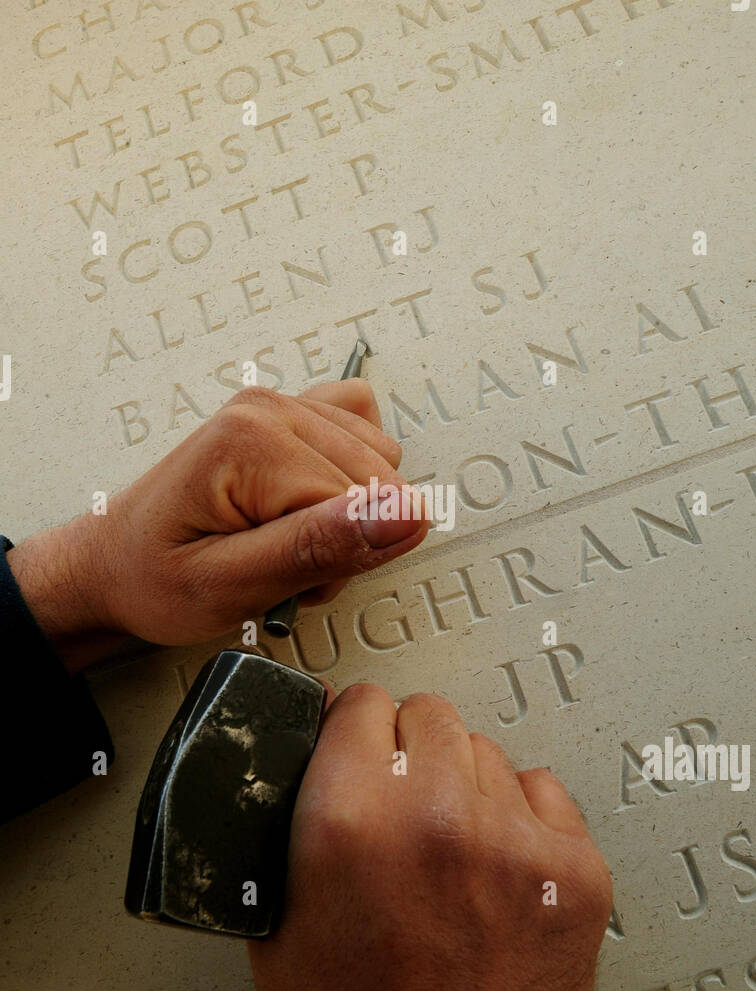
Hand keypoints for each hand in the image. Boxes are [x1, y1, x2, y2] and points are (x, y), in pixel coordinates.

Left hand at [7, 383, 427, 671]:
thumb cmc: (154, 577)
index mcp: (253, 438)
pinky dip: (349, 482)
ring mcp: (282, 406)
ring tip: (281, 542)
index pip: (363, 505)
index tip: (281, 580)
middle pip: (378, 483)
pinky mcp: (293, 414)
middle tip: (277, 567)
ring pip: (380, 467)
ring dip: (344, 519)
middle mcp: (271, 408)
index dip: (334, 563)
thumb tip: (406, 514)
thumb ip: (320, 547)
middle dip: (342, 542)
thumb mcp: (231, 584)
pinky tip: (305, 503)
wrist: (115, 565)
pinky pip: (365, 434)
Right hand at [249, 687, 611, 990]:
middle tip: (402, 810)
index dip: (354, 731)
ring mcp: (514, 842)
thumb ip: (304, 818)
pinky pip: (544, 794)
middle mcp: (435, 816)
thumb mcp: (278, 918)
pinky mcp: (575, 873)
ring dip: (464, 788)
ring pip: (487, 752)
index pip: (360, 703)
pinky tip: (494, 874)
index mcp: (346, 819)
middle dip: (408, 755)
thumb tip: (326, 756)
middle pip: (430, 715)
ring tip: (448, 856)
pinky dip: (520, 822)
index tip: (360, 745)